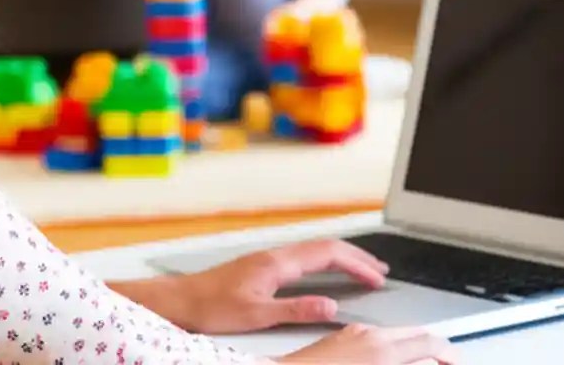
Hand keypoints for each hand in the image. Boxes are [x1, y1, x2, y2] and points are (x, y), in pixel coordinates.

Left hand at [168, 238, 389, 333]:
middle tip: (381, 270)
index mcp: (278, 263)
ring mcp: (269, 258)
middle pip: (326, 247)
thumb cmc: (212, 306)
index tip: (377, 278)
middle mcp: (276, 255)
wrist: (183, 299)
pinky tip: (327, 271)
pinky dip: (325, 261)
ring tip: (362, 268)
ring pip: (315, 249)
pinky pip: (304, 256)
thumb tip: (330, 307)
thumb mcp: (257, 316)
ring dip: (342, 257)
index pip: (328, 255)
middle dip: (357, 256)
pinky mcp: (263, 265)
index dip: (357, 264)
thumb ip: (296, 310)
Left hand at [277, 323, 458, 363]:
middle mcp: (370, 336)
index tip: (455, 361)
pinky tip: (390, 356)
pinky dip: (394, 344)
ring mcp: (354, 334)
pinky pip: (378, 335)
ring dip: (414, 342)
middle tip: (446, 359)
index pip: (428, 343)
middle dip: (435, 345)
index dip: (448, 353)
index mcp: (380, 351)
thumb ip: (401, 360)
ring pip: (396, 332)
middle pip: (415, 332)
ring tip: (422, 356)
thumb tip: (421, 359)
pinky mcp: (342, 337)